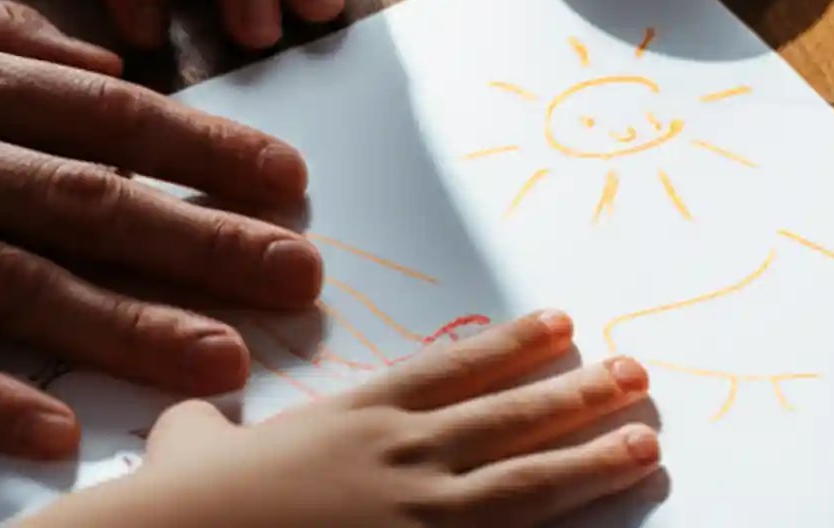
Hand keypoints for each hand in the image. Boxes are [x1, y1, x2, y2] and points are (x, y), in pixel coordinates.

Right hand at [0, 0, 320, 458]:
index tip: (284, 182)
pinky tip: (49, 432)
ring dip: (121, 326)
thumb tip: (105, 67)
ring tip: (216, 361)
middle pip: (86, 203)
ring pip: (12, 282)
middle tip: (292, 277)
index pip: (109, 119)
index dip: (205, 152)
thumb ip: (1, 36)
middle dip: (200, 242)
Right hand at [24, 311, 660, 527]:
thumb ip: (211, 423)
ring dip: (593, 459)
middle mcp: (400, 454)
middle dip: (579, 394)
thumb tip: (200, 417)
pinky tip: (604, 523)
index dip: (513, 345)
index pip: (453, 368)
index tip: (562, 325)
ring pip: (526, 480)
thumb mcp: (191, 439)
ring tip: (647, 443)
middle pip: (510, 416)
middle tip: (636, 373)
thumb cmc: (186, 499)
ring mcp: (419, 513)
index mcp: (355, 415)